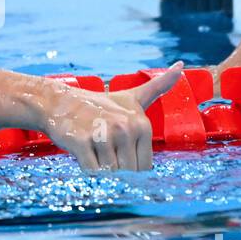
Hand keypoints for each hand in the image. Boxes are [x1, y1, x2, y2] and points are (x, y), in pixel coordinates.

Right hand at [36, 62, 183, 171]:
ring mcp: (103, 134)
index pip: (144, 168)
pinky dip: (86, 168)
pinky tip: (82, 151)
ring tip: (93, 149)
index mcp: (141, 123)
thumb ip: (159, 86)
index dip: (129, 166)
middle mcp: (125, 128)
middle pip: (128, 173)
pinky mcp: (81, 142)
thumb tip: (181, 65)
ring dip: (99, 168)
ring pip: (109, 173)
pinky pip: (91, 171)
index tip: (118, 151)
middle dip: (114, 169)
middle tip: (102, 150)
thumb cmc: (98, 105)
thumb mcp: (132, 97)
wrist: (59, 103)